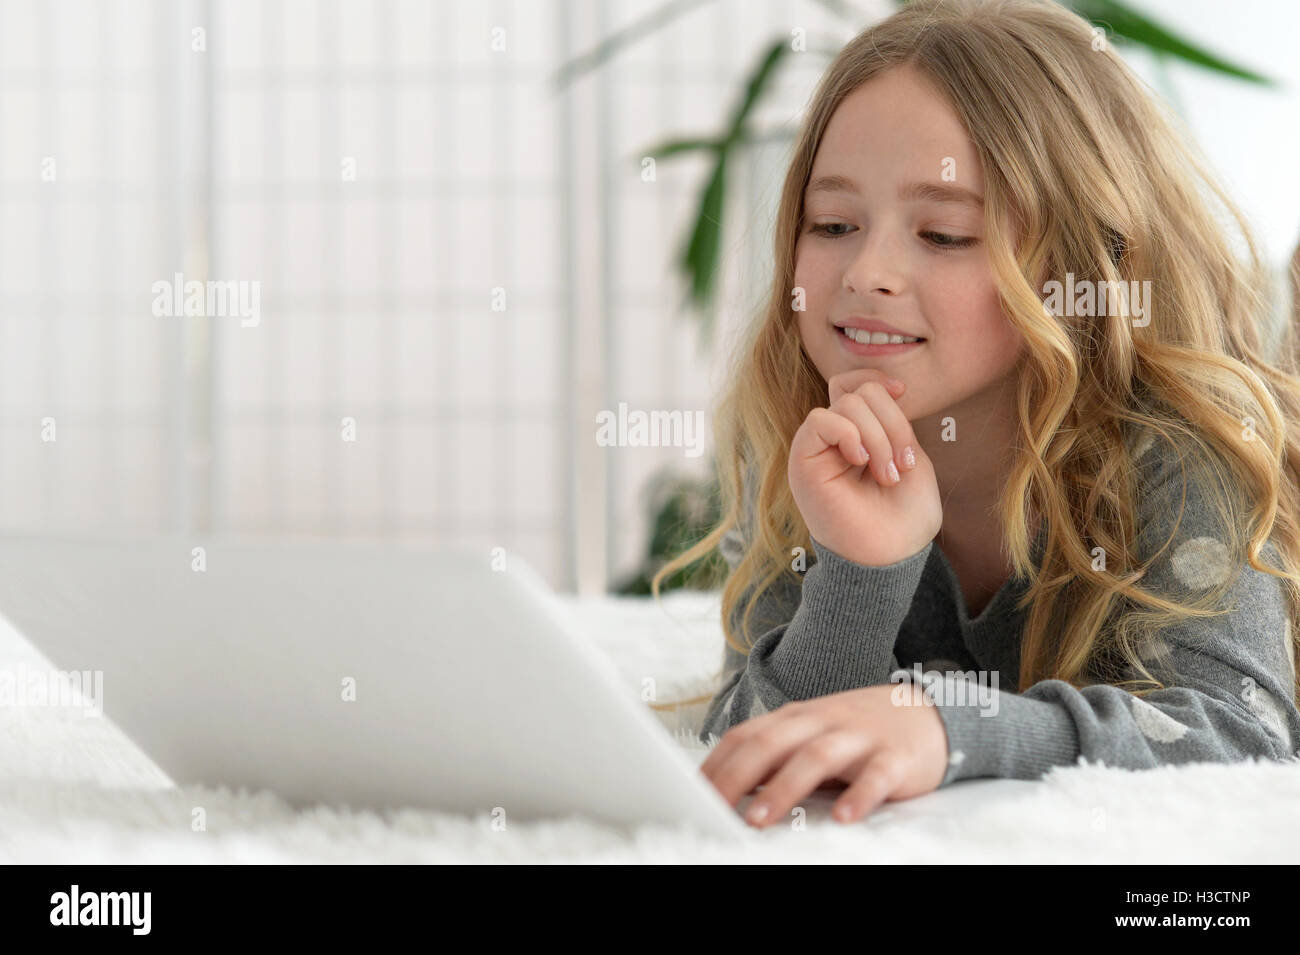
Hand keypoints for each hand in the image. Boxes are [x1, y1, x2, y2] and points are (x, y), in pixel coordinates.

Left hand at [699, 683, 948, 827]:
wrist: (928, 713)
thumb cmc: (856, 733)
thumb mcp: (810, 738)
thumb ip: (772, 758)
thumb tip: (723, 790)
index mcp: (795, 718)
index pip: (745, 735)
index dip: (716, 764)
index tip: (690, 794)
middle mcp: (821, 721)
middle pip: (771, 742)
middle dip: (738, 776)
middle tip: (713, 808)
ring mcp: (859, 736)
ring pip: (816, 756)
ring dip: (784, 788)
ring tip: (760, 820)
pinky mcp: (896, 757)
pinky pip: (876, 776)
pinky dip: (859, 796)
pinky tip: (844, 819)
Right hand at [788, 369, 941, 566]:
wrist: (893, 555)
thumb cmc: (905, 516)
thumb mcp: (908, 454)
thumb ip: (893, 420)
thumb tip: (884, 388)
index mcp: (858, 436)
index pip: (854, 385)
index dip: (877, 379)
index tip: (903, 393)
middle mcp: (833, 441)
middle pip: (857, 392)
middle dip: (891, 422)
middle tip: (902, 465)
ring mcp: (817, 450)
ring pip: (844, 403)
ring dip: (878, 436)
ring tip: (887, 475)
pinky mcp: (802, 462)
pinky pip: (820, 421)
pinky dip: (848, 434)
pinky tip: (861, 462)